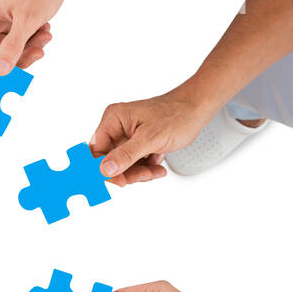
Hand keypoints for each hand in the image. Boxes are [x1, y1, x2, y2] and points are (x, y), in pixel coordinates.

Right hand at [0, 0, 70, 74]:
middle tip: (37, 53)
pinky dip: (35, 39)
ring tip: (45, 36)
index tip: (9, 75)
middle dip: (18, 56)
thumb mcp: (27, 21)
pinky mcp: (20, 17)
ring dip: (30, 47)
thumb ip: (12, 48)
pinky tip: (46, 29)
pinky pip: (23, 38)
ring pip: (13, 47)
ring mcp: (6, 17)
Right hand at [90, 89, 219, 186]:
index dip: (103, 168)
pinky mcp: (137, 144)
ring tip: (155, 170)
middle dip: (126, 172)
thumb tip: (104, 170)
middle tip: (144, 176)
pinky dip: (146, 168)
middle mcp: (116, 127)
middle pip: (109, 161)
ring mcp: (127, 136)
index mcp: (113, 119)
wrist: (197, 110)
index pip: (96, 150)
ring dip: (139, 172)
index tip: (118, 180)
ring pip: (122, 165)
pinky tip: (158, 166)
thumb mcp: (150, 138)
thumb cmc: (176, 116)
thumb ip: (126, 155)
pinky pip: (134, 163)